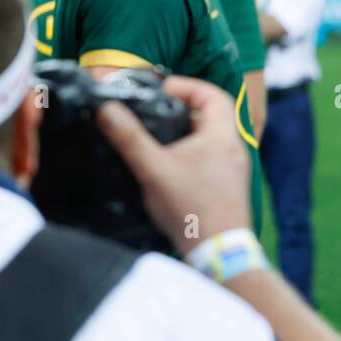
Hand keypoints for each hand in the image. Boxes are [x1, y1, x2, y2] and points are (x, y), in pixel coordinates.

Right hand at [97, 76, 251, 255]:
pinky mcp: (227, 187)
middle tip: (153, 112)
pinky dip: (188, 155)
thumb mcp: (154, 170)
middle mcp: (233, 149)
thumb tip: (108, 109)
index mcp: (223, 136)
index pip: (213, 95)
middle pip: (210, 116)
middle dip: (180, 110)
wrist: (219, 253)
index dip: (188, 86)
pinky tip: (166, 167)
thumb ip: (130, 138)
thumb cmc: (192, 209)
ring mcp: (232, 169)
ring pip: (208, 139)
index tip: (162, 89)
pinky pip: (208, 159)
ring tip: (154, 138)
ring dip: (183, 135)